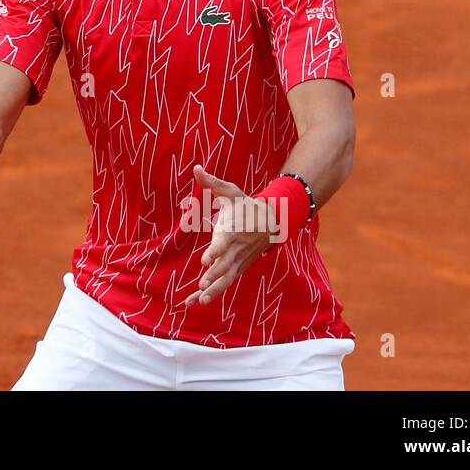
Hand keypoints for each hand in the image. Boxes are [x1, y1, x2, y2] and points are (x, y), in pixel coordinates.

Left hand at [183, 165, 274, 306]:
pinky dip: (213, 293)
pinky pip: (226, 283)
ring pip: (226, 278)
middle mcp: (237, 248)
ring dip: (214, 290)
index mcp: (234, 229)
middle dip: (214, 276)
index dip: (215, 251)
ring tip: (200, 301)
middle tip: (202, 285)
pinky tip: (197, 302)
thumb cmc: (246, 205)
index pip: (225, 242)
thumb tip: (196, 168)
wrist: (272, 222)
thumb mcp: (231, 192)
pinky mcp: (238, 268)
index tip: (205, 260)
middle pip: (226, 265)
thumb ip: (212, 182)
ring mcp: (239, 260)